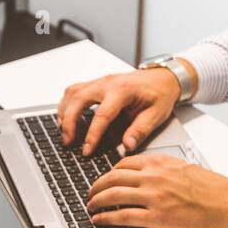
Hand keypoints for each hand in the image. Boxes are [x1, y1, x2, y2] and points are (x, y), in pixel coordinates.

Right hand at [57, 66, 184, 155]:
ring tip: (64, 132)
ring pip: (72, 93)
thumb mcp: (156, 114)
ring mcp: (101, 81)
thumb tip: (127, 145)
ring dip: (64, 112)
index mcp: (123, 90)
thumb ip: (140, 130)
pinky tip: (66, 117)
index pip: (102, 115)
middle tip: (68, 142)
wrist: (163, 77)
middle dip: (69, 122)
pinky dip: (67, 104)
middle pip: (79, 100)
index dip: (92, 135)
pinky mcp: (97, 84)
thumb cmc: (160, 93)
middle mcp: (108, 83)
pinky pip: (75, 90)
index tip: (87, 150)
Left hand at [87, 152, 227, 227]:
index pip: (124, 163)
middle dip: (96, 186)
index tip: (104, 179)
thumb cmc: (214, 189)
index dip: (109, 173)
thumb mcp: (186, 168)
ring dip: (96, 202)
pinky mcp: (156, 217)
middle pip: (112, 178)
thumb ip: (164, 169)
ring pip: (112, 195)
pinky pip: (122, 216)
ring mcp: (153, 196)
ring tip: (90, 207)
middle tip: (90, 193)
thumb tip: (148, 175)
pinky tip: (100, 219)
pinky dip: (106, 218)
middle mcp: (154, 176)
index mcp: (161, 162)